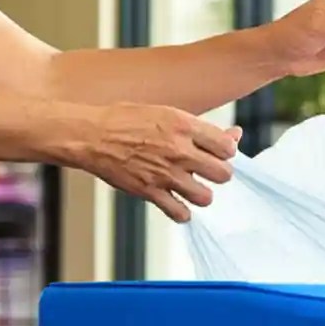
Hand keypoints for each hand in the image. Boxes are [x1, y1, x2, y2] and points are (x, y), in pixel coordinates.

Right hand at [76, 104, 240, 222]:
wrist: (89, 135)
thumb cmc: (126, 120)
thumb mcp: (168, 113)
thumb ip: (202, 128)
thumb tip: (235, 134)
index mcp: (185, 126)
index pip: (228, 148)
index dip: (226, 152)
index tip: (217, 153)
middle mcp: (179, 150)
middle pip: (223, 174)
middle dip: (218, 173)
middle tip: (206, 171)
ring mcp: (164, 173)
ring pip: (205, 197)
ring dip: (201, 194)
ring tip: (192, 187)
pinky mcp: (149, 191)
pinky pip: (179, 212)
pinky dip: (181, 212)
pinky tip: (176, 203)